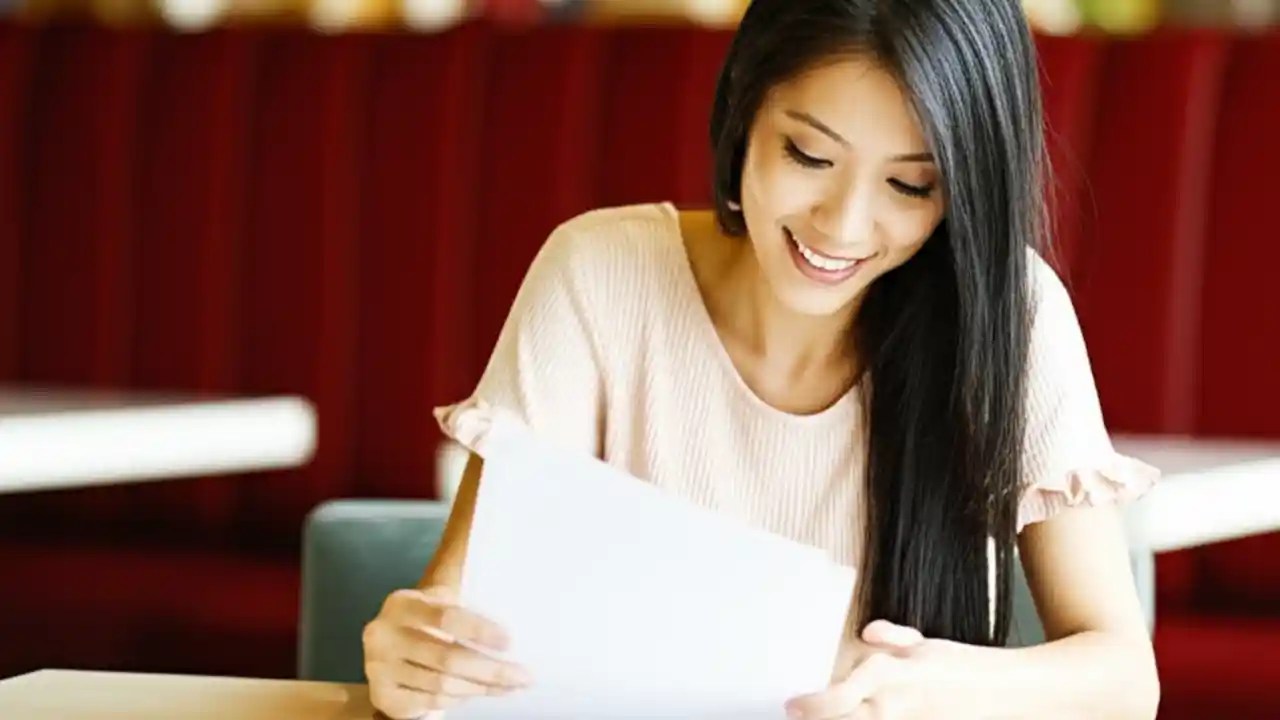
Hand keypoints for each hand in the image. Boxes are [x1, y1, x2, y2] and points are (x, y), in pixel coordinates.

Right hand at [363, 586, 530, 718]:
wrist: (392, 638)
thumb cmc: (430, 617)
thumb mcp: (442, 597)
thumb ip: (469, 594)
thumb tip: (515, 595)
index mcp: (402, 604)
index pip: (446, 618)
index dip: (479, 630)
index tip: (509, 642)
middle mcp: (382, 635)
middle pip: (447, 659)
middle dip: (491, 670)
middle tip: (523, 676)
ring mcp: (378, 668)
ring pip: (441, 685)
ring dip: (481, 688)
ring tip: (509, 686)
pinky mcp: (382, 696)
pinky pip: (429, 702)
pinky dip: (458, 699)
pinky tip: (478, 692)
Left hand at [785, 620, 967, 719]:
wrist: (1008, 693)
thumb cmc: (964, 668)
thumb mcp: (925, 644)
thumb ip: (892, 638)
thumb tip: (867, 633)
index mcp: (889, 675)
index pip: (837, 697)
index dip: (810, 705)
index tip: (792, 705)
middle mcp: (891, 706)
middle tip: (799, 715)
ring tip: (823, 718)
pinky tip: (867, 717)